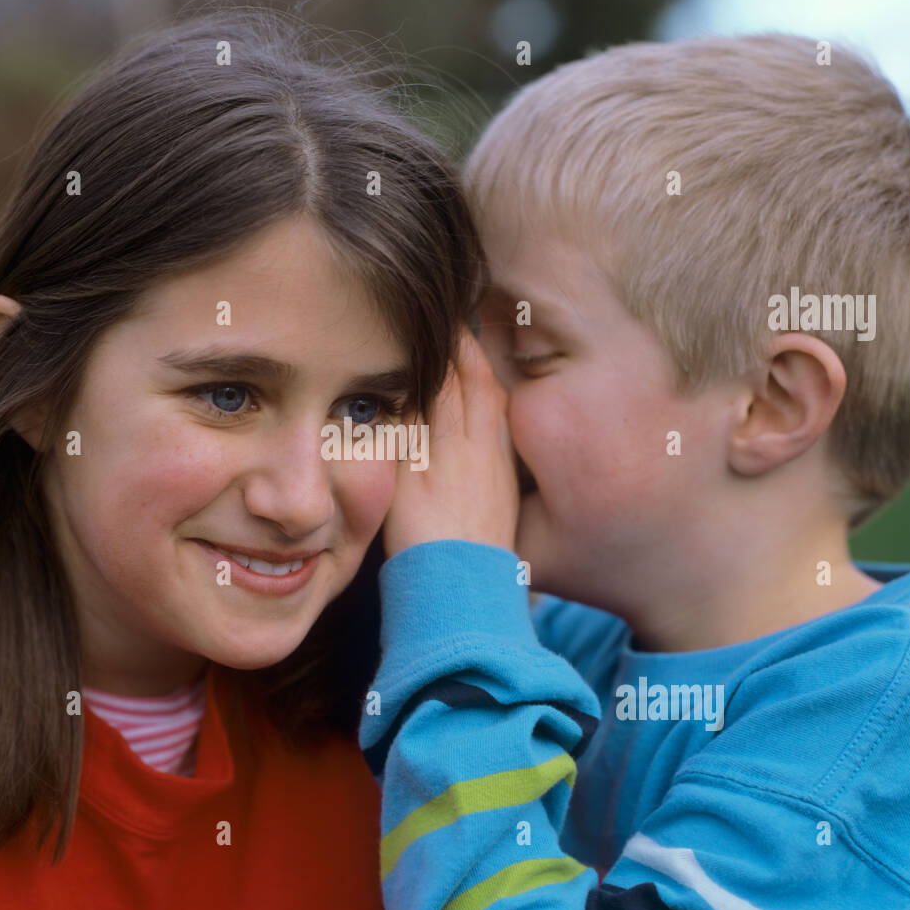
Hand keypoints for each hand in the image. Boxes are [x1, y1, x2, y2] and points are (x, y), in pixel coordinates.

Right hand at [382, 329, 519, 557]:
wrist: (462, 590)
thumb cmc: (422, 538)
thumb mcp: (404, 480)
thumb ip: (408, 430)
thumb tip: (408, 388)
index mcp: (453, 441)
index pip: (448, 377)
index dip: (441, 345)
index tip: (432, 319)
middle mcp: (482, 447)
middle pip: (478, 384)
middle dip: (466, 350)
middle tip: (454, 323)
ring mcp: (498, 468)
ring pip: (494, 406)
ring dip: (482, 375)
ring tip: (470, 355)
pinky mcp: (505, 488)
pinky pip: (500, 431)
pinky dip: (491, 406)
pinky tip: (485, 409)